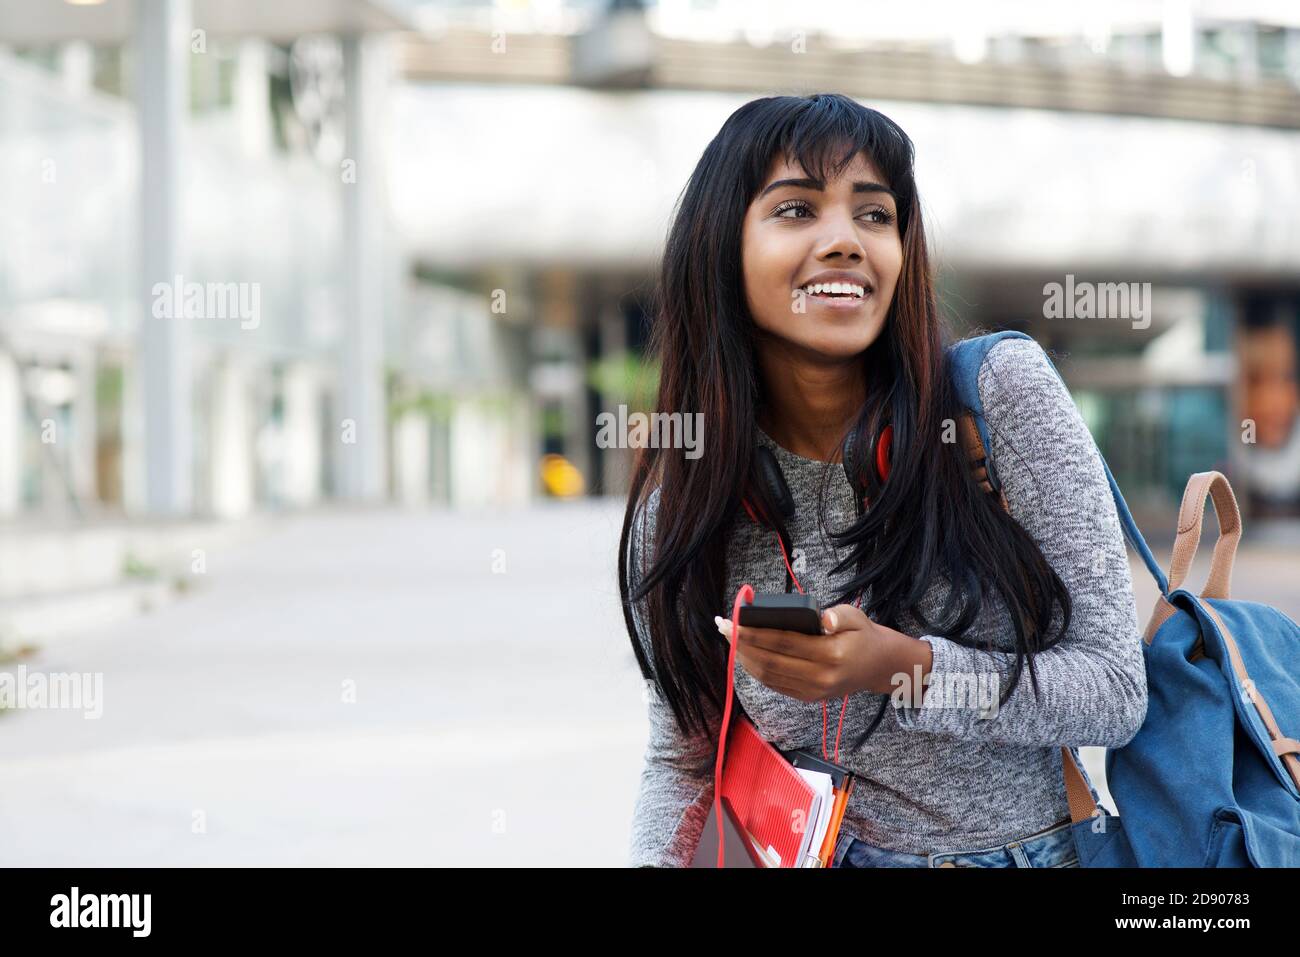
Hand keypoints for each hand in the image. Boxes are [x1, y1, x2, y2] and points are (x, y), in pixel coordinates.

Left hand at [715, 604, 930, 700]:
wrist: (879, 667)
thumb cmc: (863, 636)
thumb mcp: (856, 617)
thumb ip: (837, 615)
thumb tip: (820, 618)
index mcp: (832, 655)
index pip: (785, 643)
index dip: (757, 633)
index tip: (736, 622)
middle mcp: (821, 677)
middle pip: (771, 661)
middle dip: (743, 644)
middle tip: (724, 627)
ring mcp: (813, 691)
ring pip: (769, 675)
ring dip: (745, 658)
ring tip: (730, 639)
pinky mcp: (809, 697)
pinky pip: (775, 684)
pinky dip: (756, 670)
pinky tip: (745, 655)